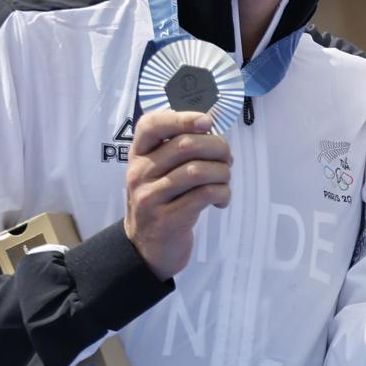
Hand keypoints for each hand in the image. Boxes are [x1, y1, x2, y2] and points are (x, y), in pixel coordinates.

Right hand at [124, 109, 230, 278]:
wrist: (146, 248)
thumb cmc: (162, 202)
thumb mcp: (160, 173)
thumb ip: (179, 149)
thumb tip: (213, 123)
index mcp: (138, 155)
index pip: (151, 124)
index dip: (182, 117)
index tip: (207, 122)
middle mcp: (139, 173)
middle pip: (185, 145)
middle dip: (217, 147)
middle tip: (227, 159)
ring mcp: (150, 197)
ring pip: (198, 171)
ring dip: (222, 172)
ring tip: (224, 180)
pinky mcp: (167, 219)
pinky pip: (204, 195)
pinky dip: (222, 193)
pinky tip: (221, 200)